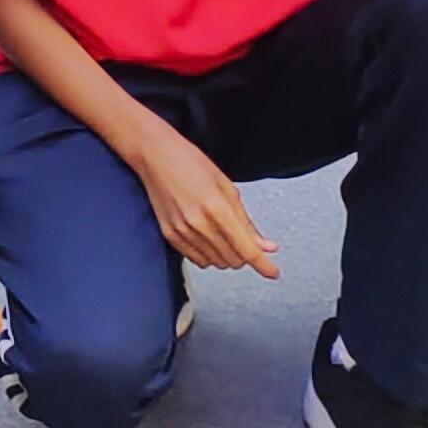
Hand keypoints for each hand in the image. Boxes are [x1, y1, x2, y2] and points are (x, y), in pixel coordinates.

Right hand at [129, 124, 280, 276]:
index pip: (248, 250)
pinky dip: (208, 255)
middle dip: (244, 254)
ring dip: (226, 255)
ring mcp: (183, 232)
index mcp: (218, 208)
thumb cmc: (190, 162)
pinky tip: (207, 238)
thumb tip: (267, 246)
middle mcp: (199, 224)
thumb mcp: (227, 187)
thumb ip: (247, 221)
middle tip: (242, 238)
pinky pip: (198, 260)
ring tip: (221, 233)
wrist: (154, 155)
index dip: (264, 265)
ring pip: (217, 263)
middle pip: (234, 260)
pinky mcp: (170, 235)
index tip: (273, 273)